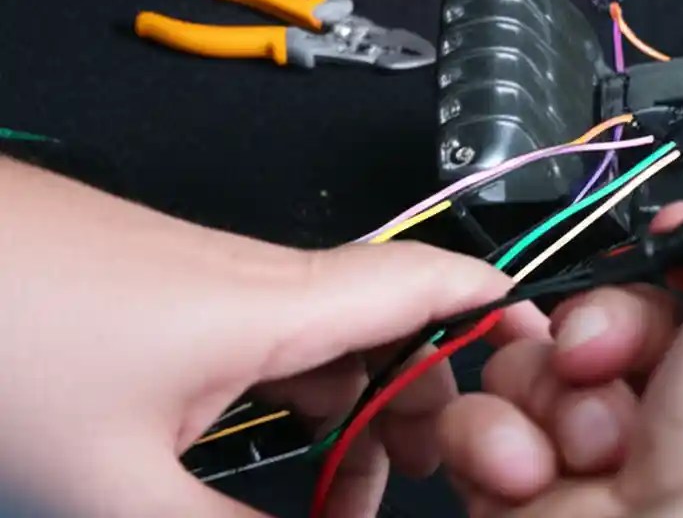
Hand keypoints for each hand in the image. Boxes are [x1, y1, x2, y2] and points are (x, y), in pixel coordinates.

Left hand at [0, 159, 546, 516]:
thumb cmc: (3, 337)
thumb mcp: (117, 481)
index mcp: (279, 307)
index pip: (428, 288)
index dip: (495, 314)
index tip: (542, 355)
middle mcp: (260, 281)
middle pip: (385, 331)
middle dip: (422, 405)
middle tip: (427, 482)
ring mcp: (209, 282)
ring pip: (320, 342)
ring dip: (349, 411)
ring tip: (344, 489)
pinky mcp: (164, 291)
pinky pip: (259, 340)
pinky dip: (287, 395)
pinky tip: (253, 449)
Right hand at [436, 141, 682, 516]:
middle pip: (646, 299)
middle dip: (617, 311)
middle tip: (619, 350)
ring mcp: (641, 453)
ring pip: (558, 350)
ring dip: (557, 379)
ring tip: (593, 432)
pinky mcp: (554, 488)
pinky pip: (496, 416)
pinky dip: (504, 433)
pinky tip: (540, 466)